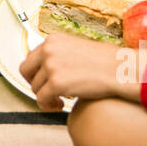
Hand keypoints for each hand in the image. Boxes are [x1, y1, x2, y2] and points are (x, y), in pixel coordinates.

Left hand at [20, 34, 140, 111]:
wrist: (121, 69)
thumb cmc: (106, 61)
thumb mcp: (77, 49)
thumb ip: (59, 55)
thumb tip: (47, 69)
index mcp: (53, 40)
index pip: (31, 57)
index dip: (36, 72)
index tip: (44, 81)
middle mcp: (49, 50)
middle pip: (26, 71)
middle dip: (35, 84)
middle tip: (47, 92)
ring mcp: (51, 66)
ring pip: (34, 88)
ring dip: (45, 97)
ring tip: (59, 100)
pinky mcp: (56, 83)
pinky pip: (41, 99)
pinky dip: (48, 106)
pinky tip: (61, 105)